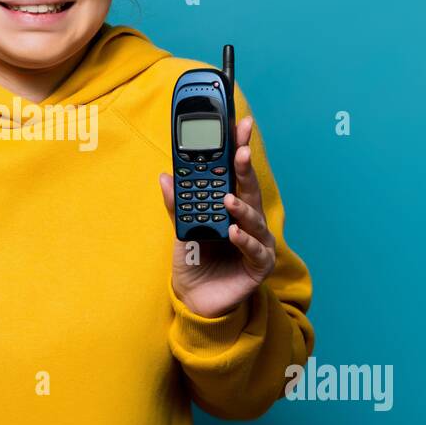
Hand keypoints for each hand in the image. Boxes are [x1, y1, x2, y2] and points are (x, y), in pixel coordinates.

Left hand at [159, 115, 275, 317]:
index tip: (239, 125)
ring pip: (254, 218)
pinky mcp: (259, 265)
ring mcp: (256, 241)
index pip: (236, 172)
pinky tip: (233, 233)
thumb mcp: (181, 229)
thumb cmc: (194, 260)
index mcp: (231, 206)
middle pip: (248, 188)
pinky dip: (244, 241)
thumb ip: (177, 205)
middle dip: (245, 168)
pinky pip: (254, 250)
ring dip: (241, 207)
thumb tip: (166, 176)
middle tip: (241, 149)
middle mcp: (247, 219)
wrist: (195, 299)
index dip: (238, 148)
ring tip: (228, 200)